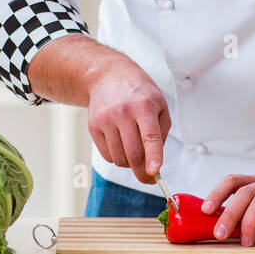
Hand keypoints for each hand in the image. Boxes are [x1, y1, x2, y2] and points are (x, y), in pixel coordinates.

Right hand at [83, 54, 170, 184]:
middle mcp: (123, 112)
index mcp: (144, 106)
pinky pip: (107, 155)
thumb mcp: (159, 104)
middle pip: (133, 154)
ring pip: (119, 158)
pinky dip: (117, 157)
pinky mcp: (93, 126)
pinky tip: (122, 144)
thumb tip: (155, 161)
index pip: (150, 136)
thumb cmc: (138, 92)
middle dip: (143, 173)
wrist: (107, 75)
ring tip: (134, 151)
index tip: (155, 172)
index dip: (153, 156)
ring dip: (129, 163)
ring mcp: (106, 119)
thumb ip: (161, 132)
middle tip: (149, 178)